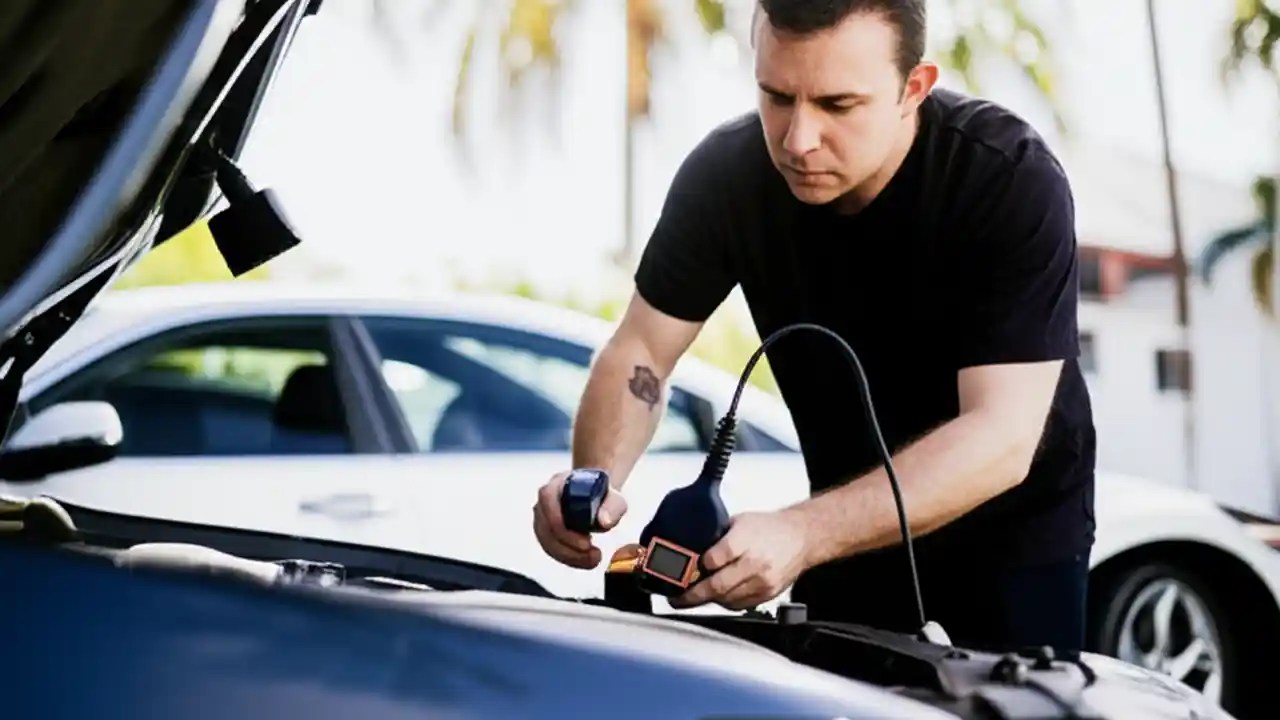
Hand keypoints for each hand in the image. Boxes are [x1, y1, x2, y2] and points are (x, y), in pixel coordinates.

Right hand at [532, 470, 627, 568]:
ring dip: (570, 557)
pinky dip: (570, 559)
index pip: (548, 501)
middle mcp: (545, 502)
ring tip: (594, 559)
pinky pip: (552, 550)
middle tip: (593, 555)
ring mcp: (543, 518)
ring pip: (547, 543)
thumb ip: (612, 507)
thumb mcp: (614, 498)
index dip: (562, 524)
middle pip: (546, 528)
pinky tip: (587, 560)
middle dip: (569, 548)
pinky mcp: (547, 533)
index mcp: (558, 485)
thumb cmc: (603, 495)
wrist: (597, 496)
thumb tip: (604, 522)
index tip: (586, 542)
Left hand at [670, 509, 811, 610]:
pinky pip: (739, 605)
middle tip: (677, 599)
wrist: (800, 537)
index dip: (696, 567)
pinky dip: (724, 603)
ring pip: (727, 600)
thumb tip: (692, 552)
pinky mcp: (767, 594)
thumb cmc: (769, 528)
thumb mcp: (738, 522)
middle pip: (717, 586)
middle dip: (693, 595)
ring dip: (707, 601)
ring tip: (692, 599)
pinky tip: (716, 598)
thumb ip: (717, 538)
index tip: (683, 570)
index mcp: (745, 540)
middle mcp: (754, 563)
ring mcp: (762, 582)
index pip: (713, 560)